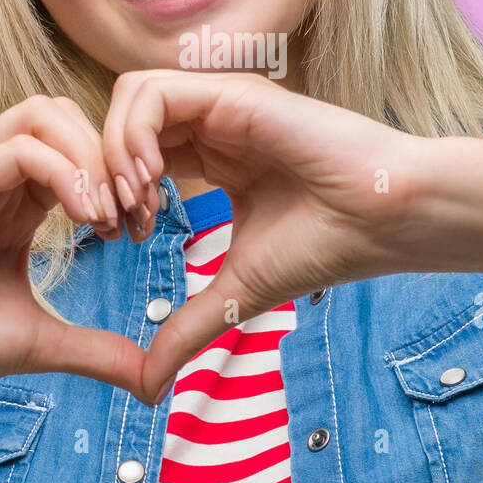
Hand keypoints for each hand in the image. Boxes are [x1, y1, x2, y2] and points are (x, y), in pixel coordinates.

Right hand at [0, 95, 156, 407]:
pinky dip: (67, 172)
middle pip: (67, 114)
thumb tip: (151, 381)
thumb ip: (95, 351)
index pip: (78, 147)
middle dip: (113, 156)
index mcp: (11, 203)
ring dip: (92, 155)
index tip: (138, 231)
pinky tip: (83, 219)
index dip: (119, 179)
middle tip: (131, 216)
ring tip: (105, 216)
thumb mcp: (37, 344)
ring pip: (45, 112)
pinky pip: (21, 148)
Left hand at [100, 69, 482, 403]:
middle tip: (112, 224)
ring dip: (111, 152)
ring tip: (133, 204)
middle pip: (119, 123)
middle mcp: (211, 124)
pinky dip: (132, 135)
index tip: (122, 240)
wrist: (384, 220)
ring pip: (127, 99)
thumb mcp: (236, 294)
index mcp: (212, 157)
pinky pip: (150, 92)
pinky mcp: (229, 93)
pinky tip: (150, 182)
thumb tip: (144, 390)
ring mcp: (219, 104)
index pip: (132, 155)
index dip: (112, 193)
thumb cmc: (327, 247)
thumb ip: (187, 329)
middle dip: (98, 173)